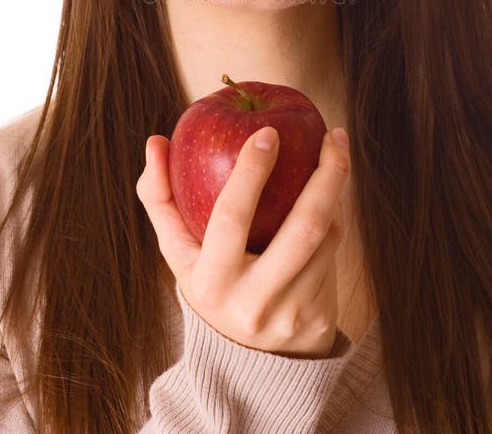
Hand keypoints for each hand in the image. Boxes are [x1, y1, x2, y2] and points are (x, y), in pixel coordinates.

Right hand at [136, 125, 349, 357]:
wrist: (241, 360)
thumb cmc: (207, 280)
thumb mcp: (177, 249)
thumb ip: (160, 196)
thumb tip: (156, 142)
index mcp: (210, 282)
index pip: (231, 218)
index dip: (250, 173)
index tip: (267, 133)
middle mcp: (252, 302)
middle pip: (304, 228)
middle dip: (327, 175)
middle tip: (333, 134)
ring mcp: (290, 314)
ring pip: (326, 238)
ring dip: (335, 191)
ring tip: (335, 154)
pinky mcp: (317, 319)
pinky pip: (333, 254)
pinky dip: (334, 218)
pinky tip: (331, 194)